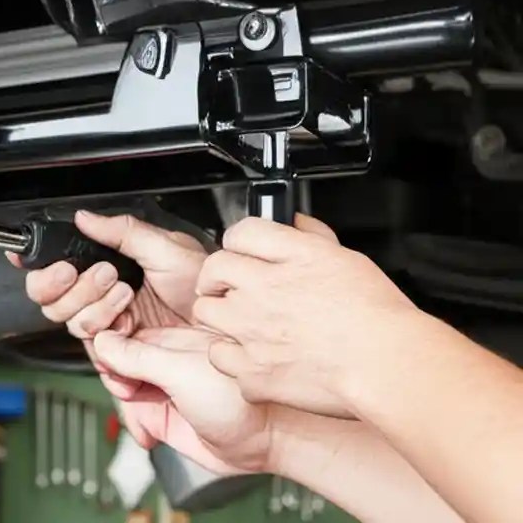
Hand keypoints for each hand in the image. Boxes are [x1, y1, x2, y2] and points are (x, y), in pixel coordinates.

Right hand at [9, 211, 206, 338]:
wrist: (225, 326)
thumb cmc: (206, 287)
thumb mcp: (168, 247)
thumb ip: (122, 231)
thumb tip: (84, 217)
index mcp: (108, 267)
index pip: (58, 266)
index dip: (39, 264)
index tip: (36, 258)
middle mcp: (102, 297)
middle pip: (51, 298)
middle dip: (71, 286)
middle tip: (103, 275)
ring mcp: (109, 327)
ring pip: (70, 322)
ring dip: (94, 308)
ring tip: (125, 298)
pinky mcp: (120, 354)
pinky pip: (94, 351)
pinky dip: (107, 338)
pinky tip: (127, 326)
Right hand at [89, 327, 273, 474]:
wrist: (266, 443)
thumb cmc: (242, 399)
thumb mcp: (182, 371)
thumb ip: (139, 357)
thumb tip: (102, 341)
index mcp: (170, 337)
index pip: (122, 328)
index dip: (107, 340)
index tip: (105, 355)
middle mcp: (163, 359)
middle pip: (115, 357)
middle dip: (112, 372)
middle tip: (126, 387)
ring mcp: (161, 387)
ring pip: (120, 385)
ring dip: (122, 399)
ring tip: (140, 410)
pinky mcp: (161, 414)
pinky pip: (133, 415)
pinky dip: (133, 424)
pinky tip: (148, 433)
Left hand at [193, 215, 419, 417]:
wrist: (387, 365)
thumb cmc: (378, 317)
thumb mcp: (349, 260)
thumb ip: (315, 237)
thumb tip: (296, 223)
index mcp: (290, 258)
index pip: (240, 233)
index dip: (237, 243)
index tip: (240, 255)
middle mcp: (263, 289)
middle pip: (212, 272)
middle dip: (219, 279)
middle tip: (232, 290)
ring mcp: (251, 330)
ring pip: (206, 313)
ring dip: (221, 317)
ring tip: (244, 326)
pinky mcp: (252, 370)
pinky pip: (220, 358)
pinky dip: (235, 361)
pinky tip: (256, 360)